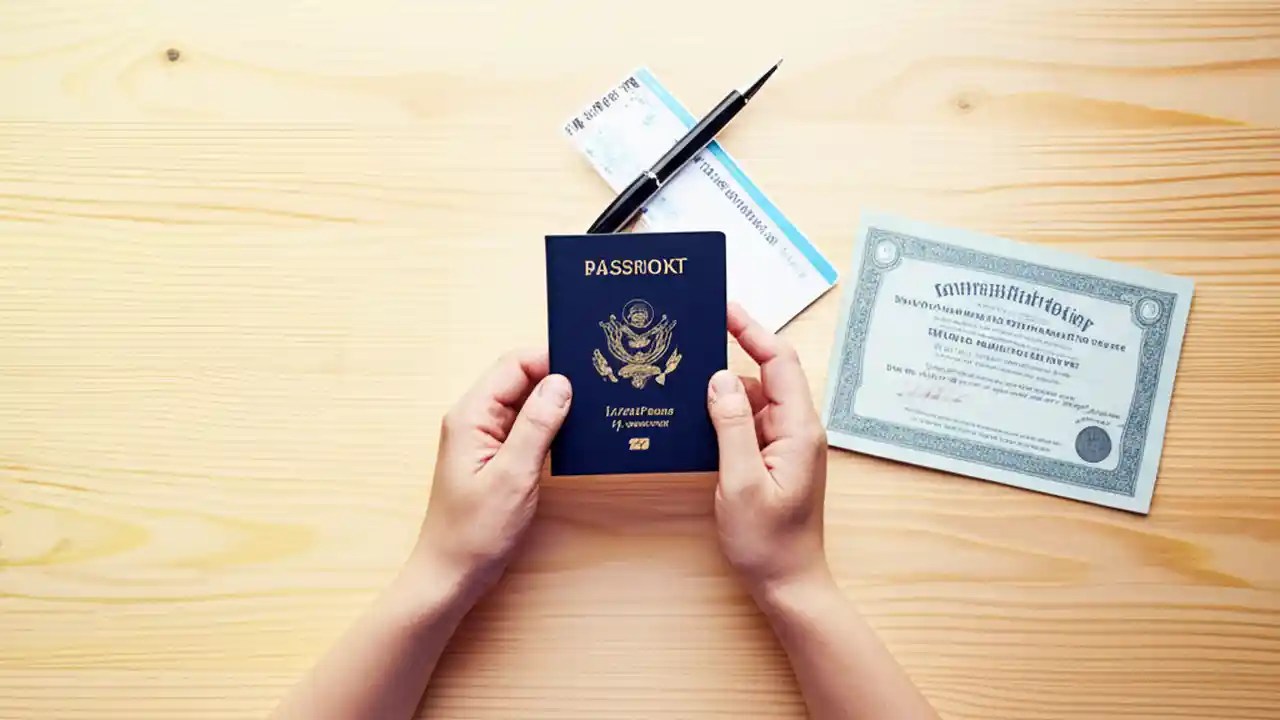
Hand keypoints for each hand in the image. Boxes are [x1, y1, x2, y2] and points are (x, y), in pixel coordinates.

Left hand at [411, 350, 571, 599]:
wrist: (452, 576)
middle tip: (599, 382)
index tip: (587, 365)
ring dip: (556, 403)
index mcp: (471, 416)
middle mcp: (475, 420)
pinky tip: (575, 433)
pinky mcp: (497, 458)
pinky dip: (550, 426)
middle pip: (520, 380)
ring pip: (526, 403)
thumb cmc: (474, 532)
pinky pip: (526, 429)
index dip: (549, 359)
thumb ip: (536, 425)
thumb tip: (561, 383)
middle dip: (557, 378)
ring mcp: (485, 439)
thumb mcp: (512, 476)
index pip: (513, 365)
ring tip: (594, 404)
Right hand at [707, 304, 830, 598]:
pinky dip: (725, 412)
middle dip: (734, 349)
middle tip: (695, 332)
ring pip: (755, 397)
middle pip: (768, 373)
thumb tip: (720, 377)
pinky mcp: (773, 458)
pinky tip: (697, 412)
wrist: (788, 584)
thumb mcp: (740, 481)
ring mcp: (786, 443)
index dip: (753, 330)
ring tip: (686, 371)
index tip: (724, 307)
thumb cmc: (768, 541)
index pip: (780, 361)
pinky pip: (749, 421)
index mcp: (799, 429)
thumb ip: (731, 425)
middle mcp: (798, 429)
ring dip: (725, 385)